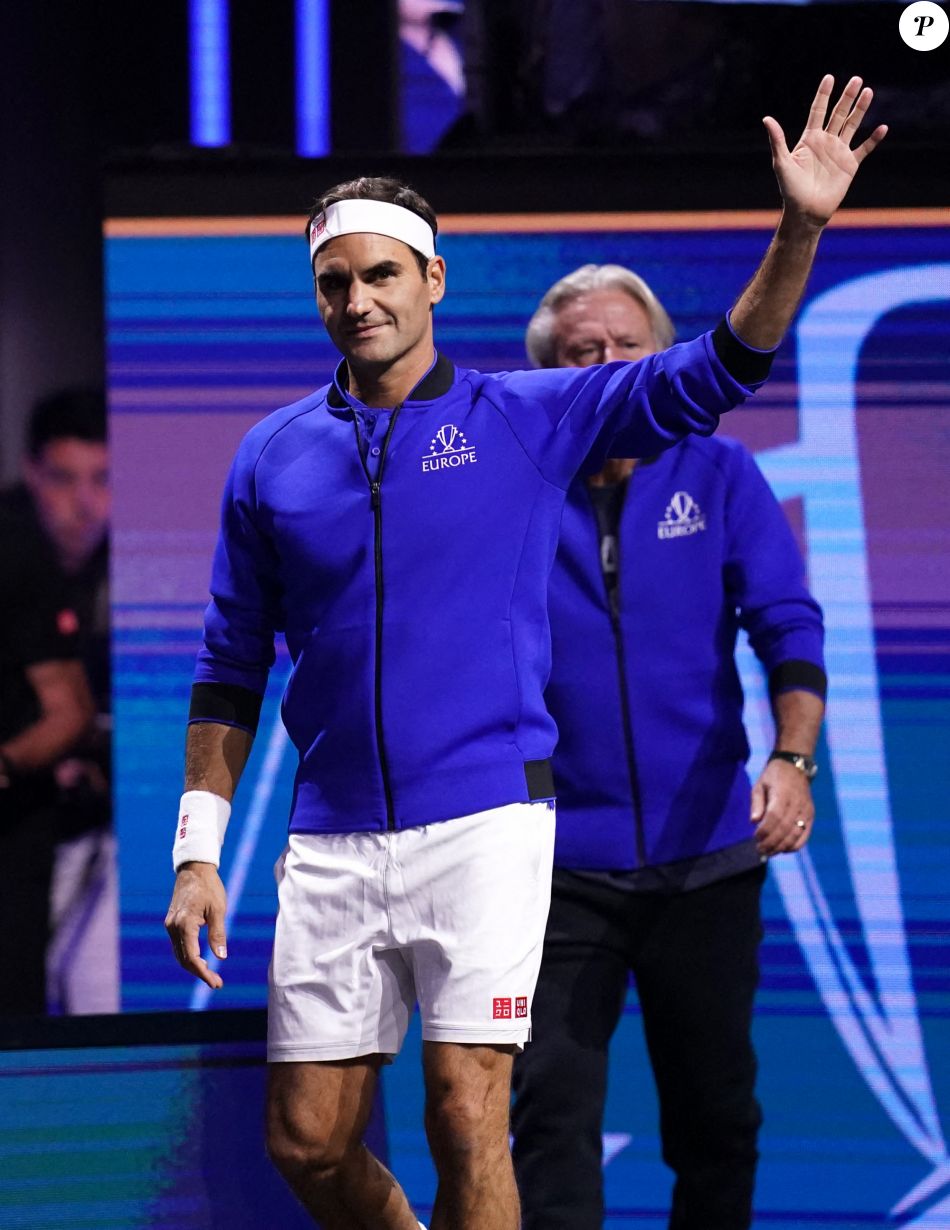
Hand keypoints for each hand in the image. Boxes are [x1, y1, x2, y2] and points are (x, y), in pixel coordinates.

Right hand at [164, 862, 227, 988]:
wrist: (194, 869)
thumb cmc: (209, 887)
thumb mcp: (218, 909)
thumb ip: (218, 934)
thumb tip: (221, 958)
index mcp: (185, 924)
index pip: (192, 957)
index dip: (203, 973)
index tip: (216, 983)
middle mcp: (173, 927)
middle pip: (184, 959)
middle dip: (199, 973)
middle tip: (216, 982)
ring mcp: (170, 925)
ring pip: (179, 953)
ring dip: (193, 966)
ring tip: (211, 974)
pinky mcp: (172, 923)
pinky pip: (178, 945)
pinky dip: (188, 955)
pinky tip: (201, 960)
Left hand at [750, 758, 813, 855]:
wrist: (795, 766)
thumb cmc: (773, 776)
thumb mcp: (760, 785)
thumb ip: (756, 803)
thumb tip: (754, 821)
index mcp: (782, 795)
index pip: (774, 817)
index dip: (765, 831)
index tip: (755, 838)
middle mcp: (796, 804)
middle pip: (784, 829)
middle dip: (772, 843)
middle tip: (760, 850)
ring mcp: (806, 810)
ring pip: (795, 834)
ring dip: (781, 847)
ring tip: (769, 852)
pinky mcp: (811, 815)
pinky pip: (805, 835)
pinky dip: (795, 845)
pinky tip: (784, 850)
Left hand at [764, 75, 887, 229]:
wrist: (806, 211)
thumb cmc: (790, 190)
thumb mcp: (781, 163)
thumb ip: (777, 140)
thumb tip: (766, 119)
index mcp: (809, 138)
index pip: (818, 111)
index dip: (823, 94)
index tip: (829, 78)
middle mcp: (826, 142)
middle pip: (838, 114)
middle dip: (847, 97)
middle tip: (856, 79)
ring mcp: (839, 152)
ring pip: (852, 125)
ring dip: (861, 109)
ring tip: (868, 92)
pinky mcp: (850, 165)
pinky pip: (864, 149)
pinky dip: (874, 139)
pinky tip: (882, 128)